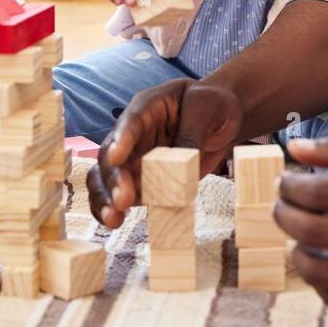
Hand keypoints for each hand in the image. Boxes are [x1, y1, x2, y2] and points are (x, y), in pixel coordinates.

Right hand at [86, 77, 243, 228]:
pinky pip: (120, 195)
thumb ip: (190, 134)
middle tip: (123, 200)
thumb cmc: (212, 105)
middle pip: (111, 154)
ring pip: (106, 177)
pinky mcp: (142, 180)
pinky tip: (115, 221)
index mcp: (148, 107)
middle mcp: (133, 134)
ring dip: (105, 198)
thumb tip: (176, 167)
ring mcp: (135, 158)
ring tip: (114, 218)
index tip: (115, 158)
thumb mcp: (207, 109)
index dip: (121, 140)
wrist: (222, 119)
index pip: (130, 121)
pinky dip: (113, 208)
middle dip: (113, 178)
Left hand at [275, 127, 327, 320]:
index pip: (318, 194)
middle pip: (310, 232)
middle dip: (284, 215)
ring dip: (296, 249)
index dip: (290, 186)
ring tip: (300, 233)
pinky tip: (322, 258)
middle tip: (281, 205)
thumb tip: (295, 148)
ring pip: (318, 271)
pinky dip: (318, 278)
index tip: (284, 181)